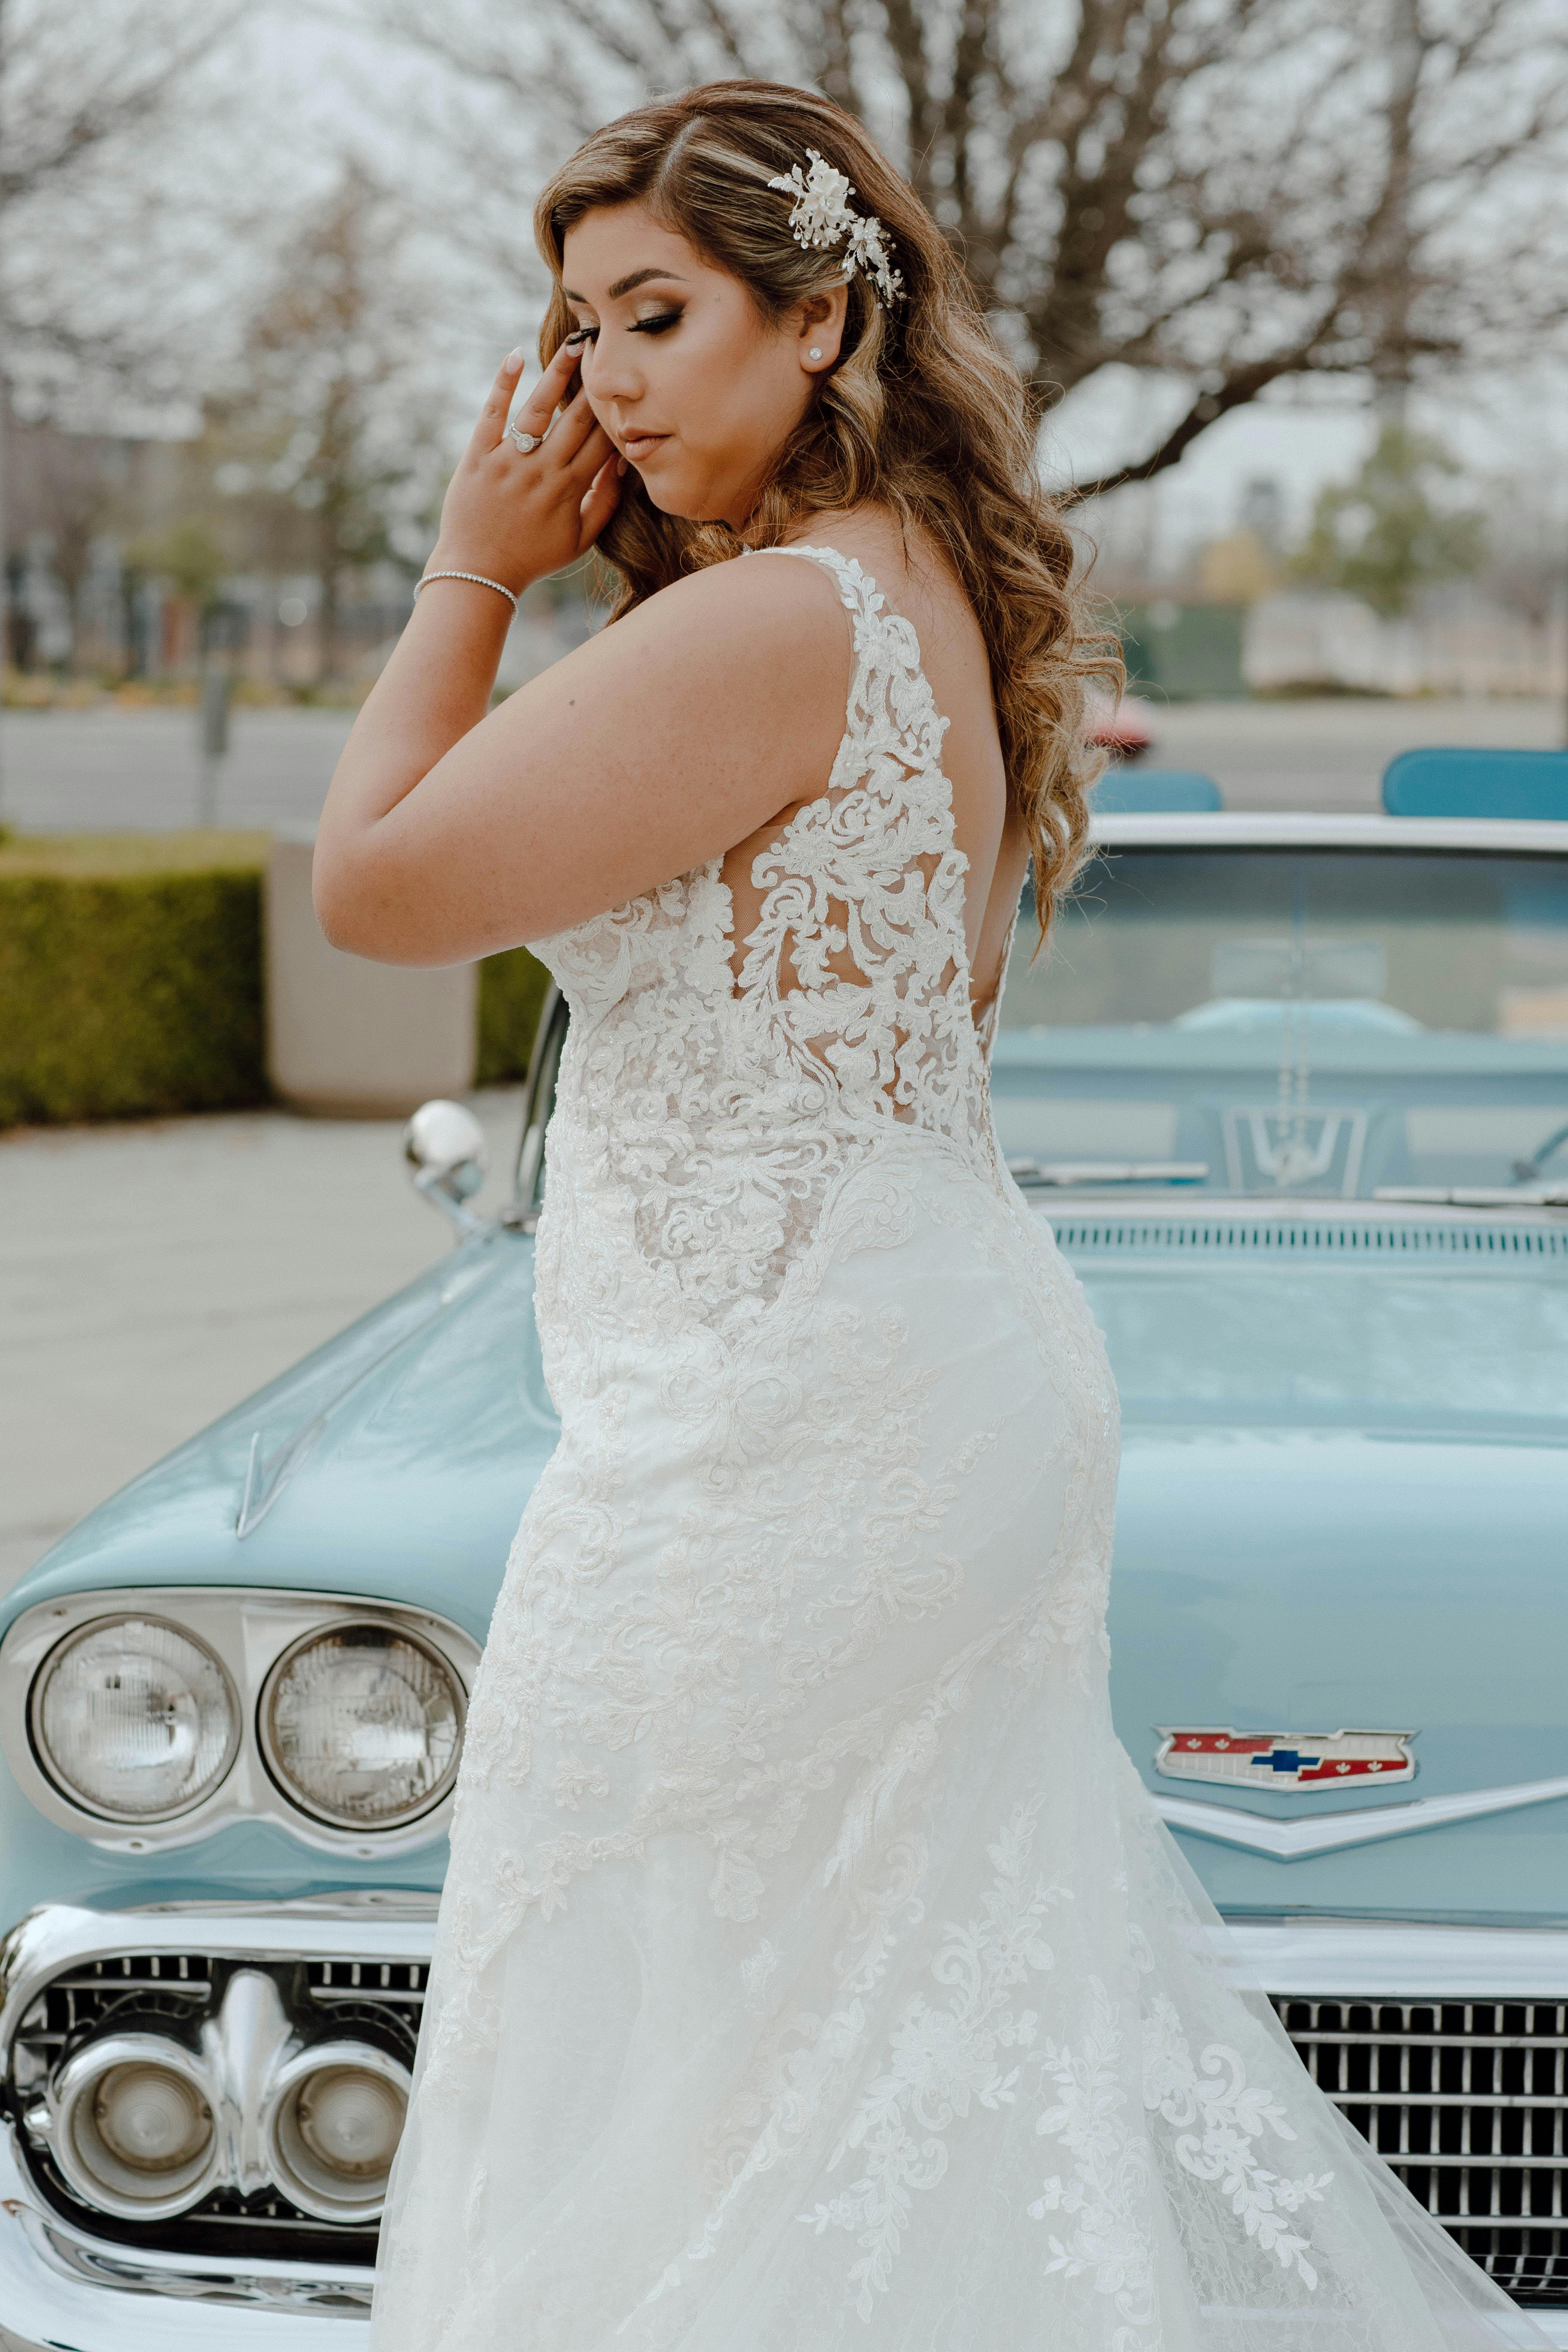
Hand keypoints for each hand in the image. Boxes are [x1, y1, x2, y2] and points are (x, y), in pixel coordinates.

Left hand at [428, 342, 621, 594]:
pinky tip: (516, 356)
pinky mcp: (478, 457)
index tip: (628, 391)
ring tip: (573, 346)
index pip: (603, 442)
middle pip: (577, 419)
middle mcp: (542, 471)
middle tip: (608, 353)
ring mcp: (509, 462)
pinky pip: (492, 413)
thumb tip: (622, 466)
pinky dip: (504, 383)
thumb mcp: (579, 541)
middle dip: (595, 386)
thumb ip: (605, 504)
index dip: (617, 415)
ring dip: (558, 374)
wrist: (479, 572)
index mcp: (570, 490)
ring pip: (539, 409)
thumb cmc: (533, 558)